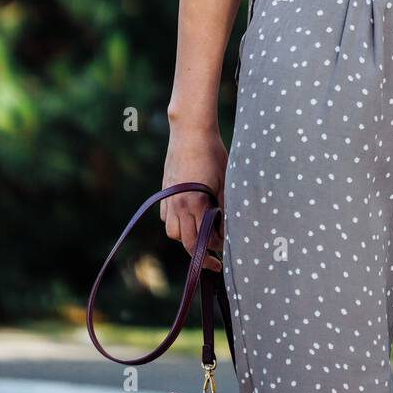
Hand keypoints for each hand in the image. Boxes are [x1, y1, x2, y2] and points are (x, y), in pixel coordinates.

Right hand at [160, 124, 227, 272]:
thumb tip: (228, 230)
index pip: (201, 241)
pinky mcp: (164, 192)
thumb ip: (224, 208)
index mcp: (195, 203)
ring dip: (186, 238)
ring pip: (173, 232)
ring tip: (202, 237)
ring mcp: (168, 199)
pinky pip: (167, 218)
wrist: (190, 132)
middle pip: (185, 242)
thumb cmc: (213, 154)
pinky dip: (177, 224)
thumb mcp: (225, 182)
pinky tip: (191, 219)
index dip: (213, 251)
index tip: (223, 257)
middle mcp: (178, 204)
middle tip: (213, 260)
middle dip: (199, 254)